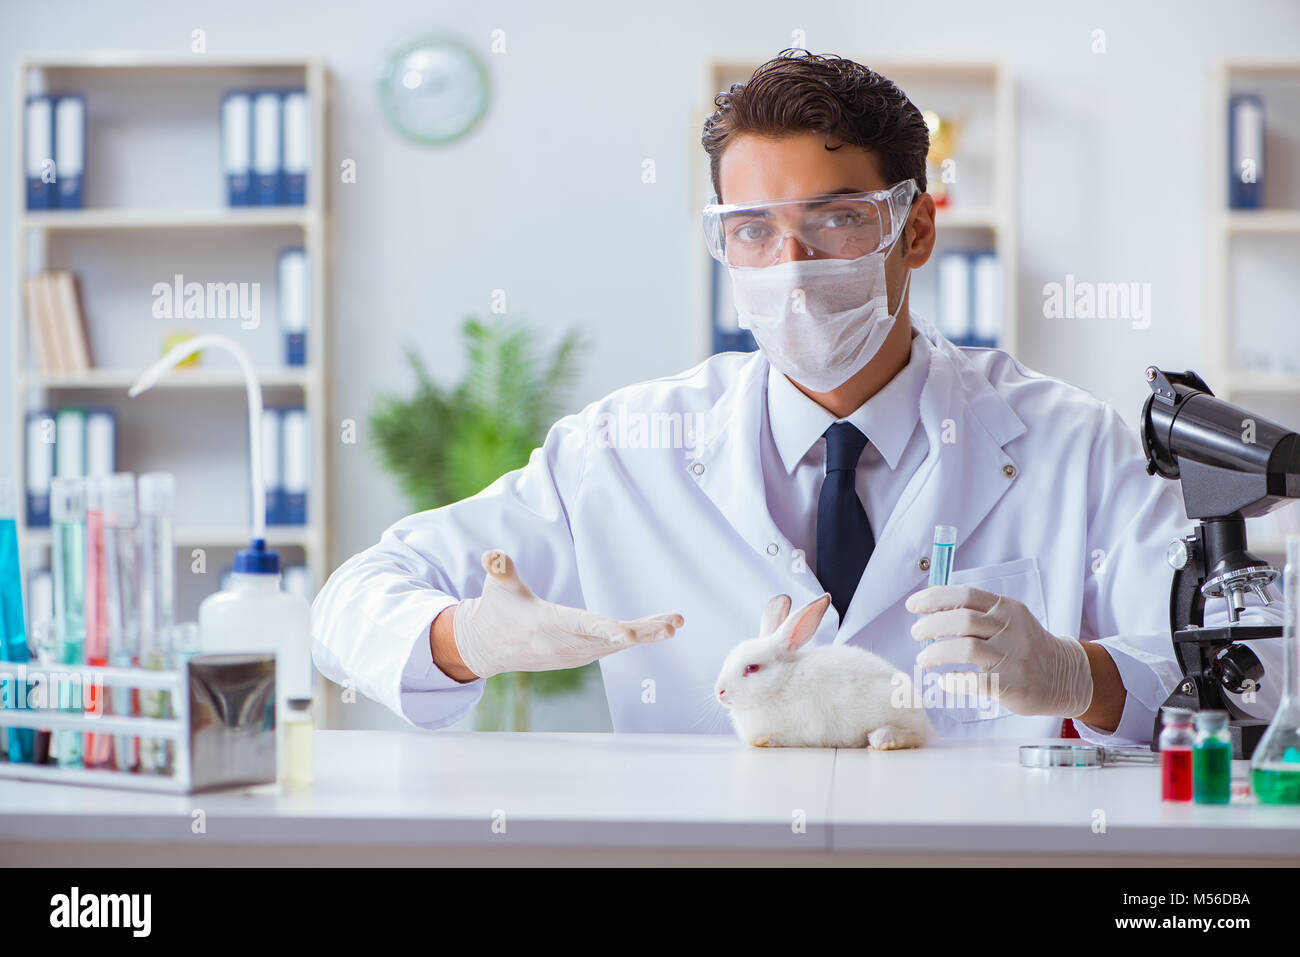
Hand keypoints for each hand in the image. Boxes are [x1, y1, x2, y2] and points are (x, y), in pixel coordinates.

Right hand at [451, 550, 683, 679]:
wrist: (488, 646)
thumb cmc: (496, 610)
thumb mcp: (497, 586)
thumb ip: (499, 568)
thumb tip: (492, 555)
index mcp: (549, 624)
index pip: (581, 626)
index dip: (605, 630)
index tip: (628, 635)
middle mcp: (566, 643)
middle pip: (610, 638)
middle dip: (642, 633)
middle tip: (671, 626)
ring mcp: (575, 653)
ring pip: (617, 644)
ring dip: (647, 634)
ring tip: (675, 623)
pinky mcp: (582, 655)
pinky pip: (614, 647)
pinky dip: (637, 637)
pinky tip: (658, 628)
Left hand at [905, 585, 1092, 717]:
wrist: (1064, 676)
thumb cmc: (1024, 646)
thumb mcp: (1008, 620)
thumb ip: (976, 613)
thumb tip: (930, 610)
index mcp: (1005, 608)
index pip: (964, 595)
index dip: (934, 598)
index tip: (912, 606)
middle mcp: (1009, 628)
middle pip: (961, 620)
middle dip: (931, 625)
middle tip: (916, 633)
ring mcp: (1012, 656)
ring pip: (964, 648)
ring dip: (936, 653)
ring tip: (922, 658)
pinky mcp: (1011, 684)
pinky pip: (973, 681)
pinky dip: (953, 680)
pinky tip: (944, 680)